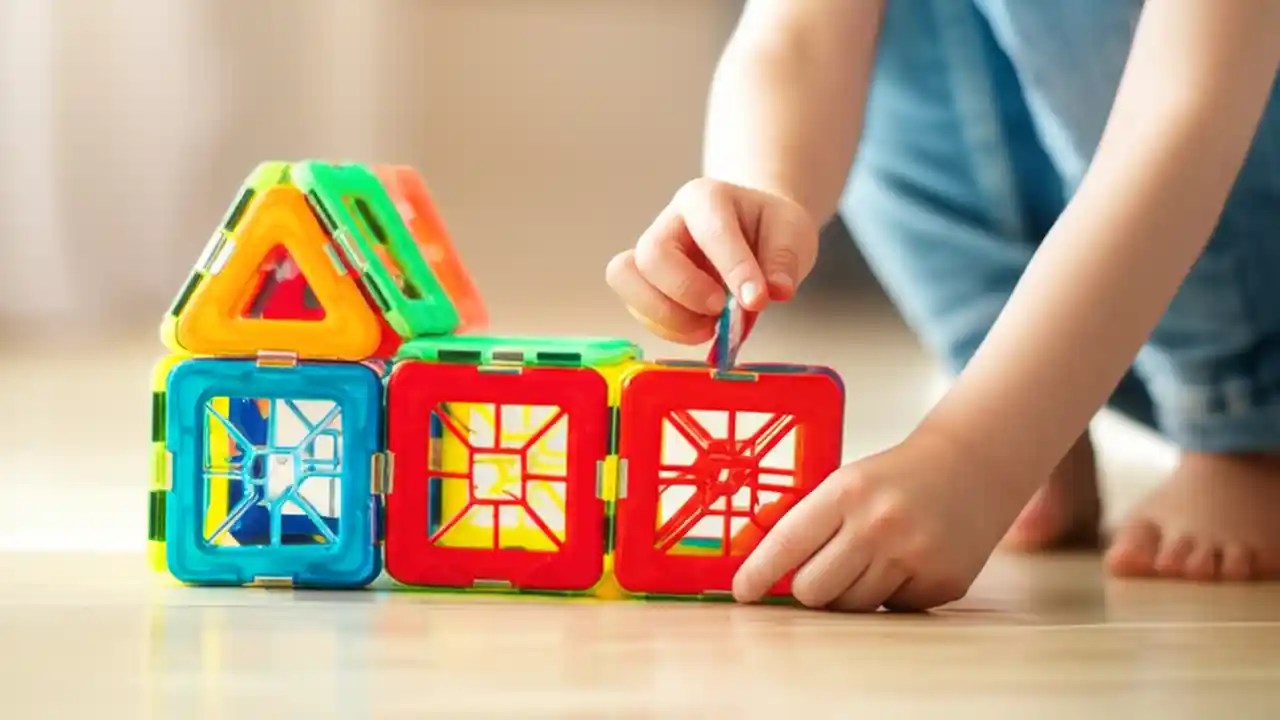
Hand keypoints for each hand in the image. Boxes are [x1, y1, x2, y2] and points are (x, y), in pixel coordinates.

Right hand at [605, 178, 819, 343]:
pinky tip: (701, 329)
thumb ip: (784, 259)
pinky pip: (638, 310)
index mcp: (706, 197)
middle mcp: (669, 222)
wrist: (751, 232)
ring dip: (668, 316)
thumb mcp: (792, 231)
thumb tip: (775, 292)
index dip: (733, 269)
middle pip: (651, 255)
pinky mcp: (646, 285)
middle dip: (686, 291)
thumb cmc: (767, 227)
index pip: (710, 231)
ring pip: (627, 280)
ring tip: (708, 327)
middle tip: (721, 310)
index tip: (757, 300)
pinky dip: (668, 329)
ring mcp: (651, 254)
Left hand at [732, 430, 1032, 611]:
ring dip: (851, 593)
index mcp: (846, 491)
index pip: (787, 543)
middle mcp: (879, 524)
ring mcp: (914, 555)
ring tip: (872, 559)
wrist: (972, 466)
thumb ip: (809, 522)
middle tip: (820, 571)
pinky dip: (890, 595)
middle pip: (813, 590)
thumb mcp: (847, 483)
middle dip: (808, 588)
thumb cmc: (895, 479)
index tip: (742, 592)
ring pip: (851, 607)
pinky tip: (906, 563)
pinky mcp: (943, 582)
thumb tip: (760, 568)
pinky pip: (892, 611)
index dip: (758, 573)